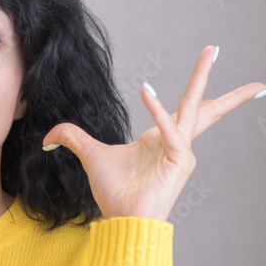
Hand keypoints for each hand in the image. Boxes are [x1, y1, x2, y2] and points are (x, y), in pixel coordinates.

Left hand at [41, 45, 265, 221]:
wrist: (121, 219)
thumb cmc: (114, 193)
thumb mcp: (90, 156)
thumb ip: (73, 138)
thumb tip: (50, 135)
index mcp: (162, 137)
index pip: (184, 106)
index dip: (195, 86)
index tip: (204, 66)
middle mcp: (176, 141)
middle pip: (200, 102)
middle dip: (208, 75)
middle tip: (216, 47)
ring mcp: (181, 151)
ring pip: (196, 108)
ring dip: (201, 79)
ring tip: (210, 52)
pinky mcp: (178, 161)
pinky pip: (171, 131)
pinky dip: (160, 112)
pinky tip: (147, 92)